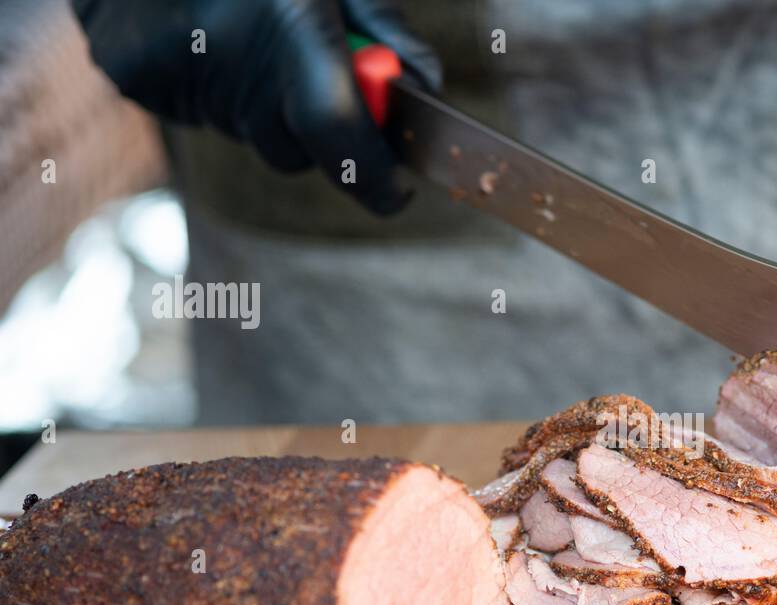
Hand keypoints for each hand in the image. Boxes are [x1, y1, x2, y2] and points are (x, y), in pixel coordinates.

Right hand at [72, 0, 441, 214]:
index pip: (337, 130)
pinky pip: (200, 113)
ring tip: (248, 35)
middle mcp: (231, 52)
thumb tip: (422, 91)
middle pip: (294, 150)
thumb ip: (384, 27)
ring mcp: (174, 68)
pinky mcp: (133, 75)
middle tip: (314, 80)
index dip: (373, 175)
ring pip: (248, 133)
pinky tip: (205, 36)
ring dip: (264, 107)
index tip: (397, 192)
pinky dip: (216, 90)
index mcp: (290, 20)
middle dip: (317, 134)